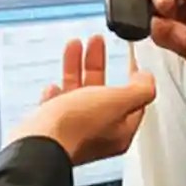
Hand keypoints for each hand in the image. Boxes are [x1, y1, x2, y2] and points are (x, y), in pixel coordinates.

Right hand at [9, 35, 155, 165]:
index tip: (130, 62)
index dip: (134, 80)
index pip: (134, 103)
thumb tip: (148, 80)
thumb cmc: (76, 126)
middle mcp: (98, 133)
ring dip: (77, 67)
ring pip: (78, 93)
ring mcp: (74, 131)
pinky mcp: (53, 129)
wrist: (38, 143)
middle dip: (98, 64)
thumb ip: (140, 89)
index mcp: (119, 130)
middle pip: (103, 93)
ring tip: (74, 44)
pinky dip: (57, 92)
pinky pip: (57, 106)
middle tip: (96, 42)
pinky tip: (54, 85)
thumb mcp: (118, 101)